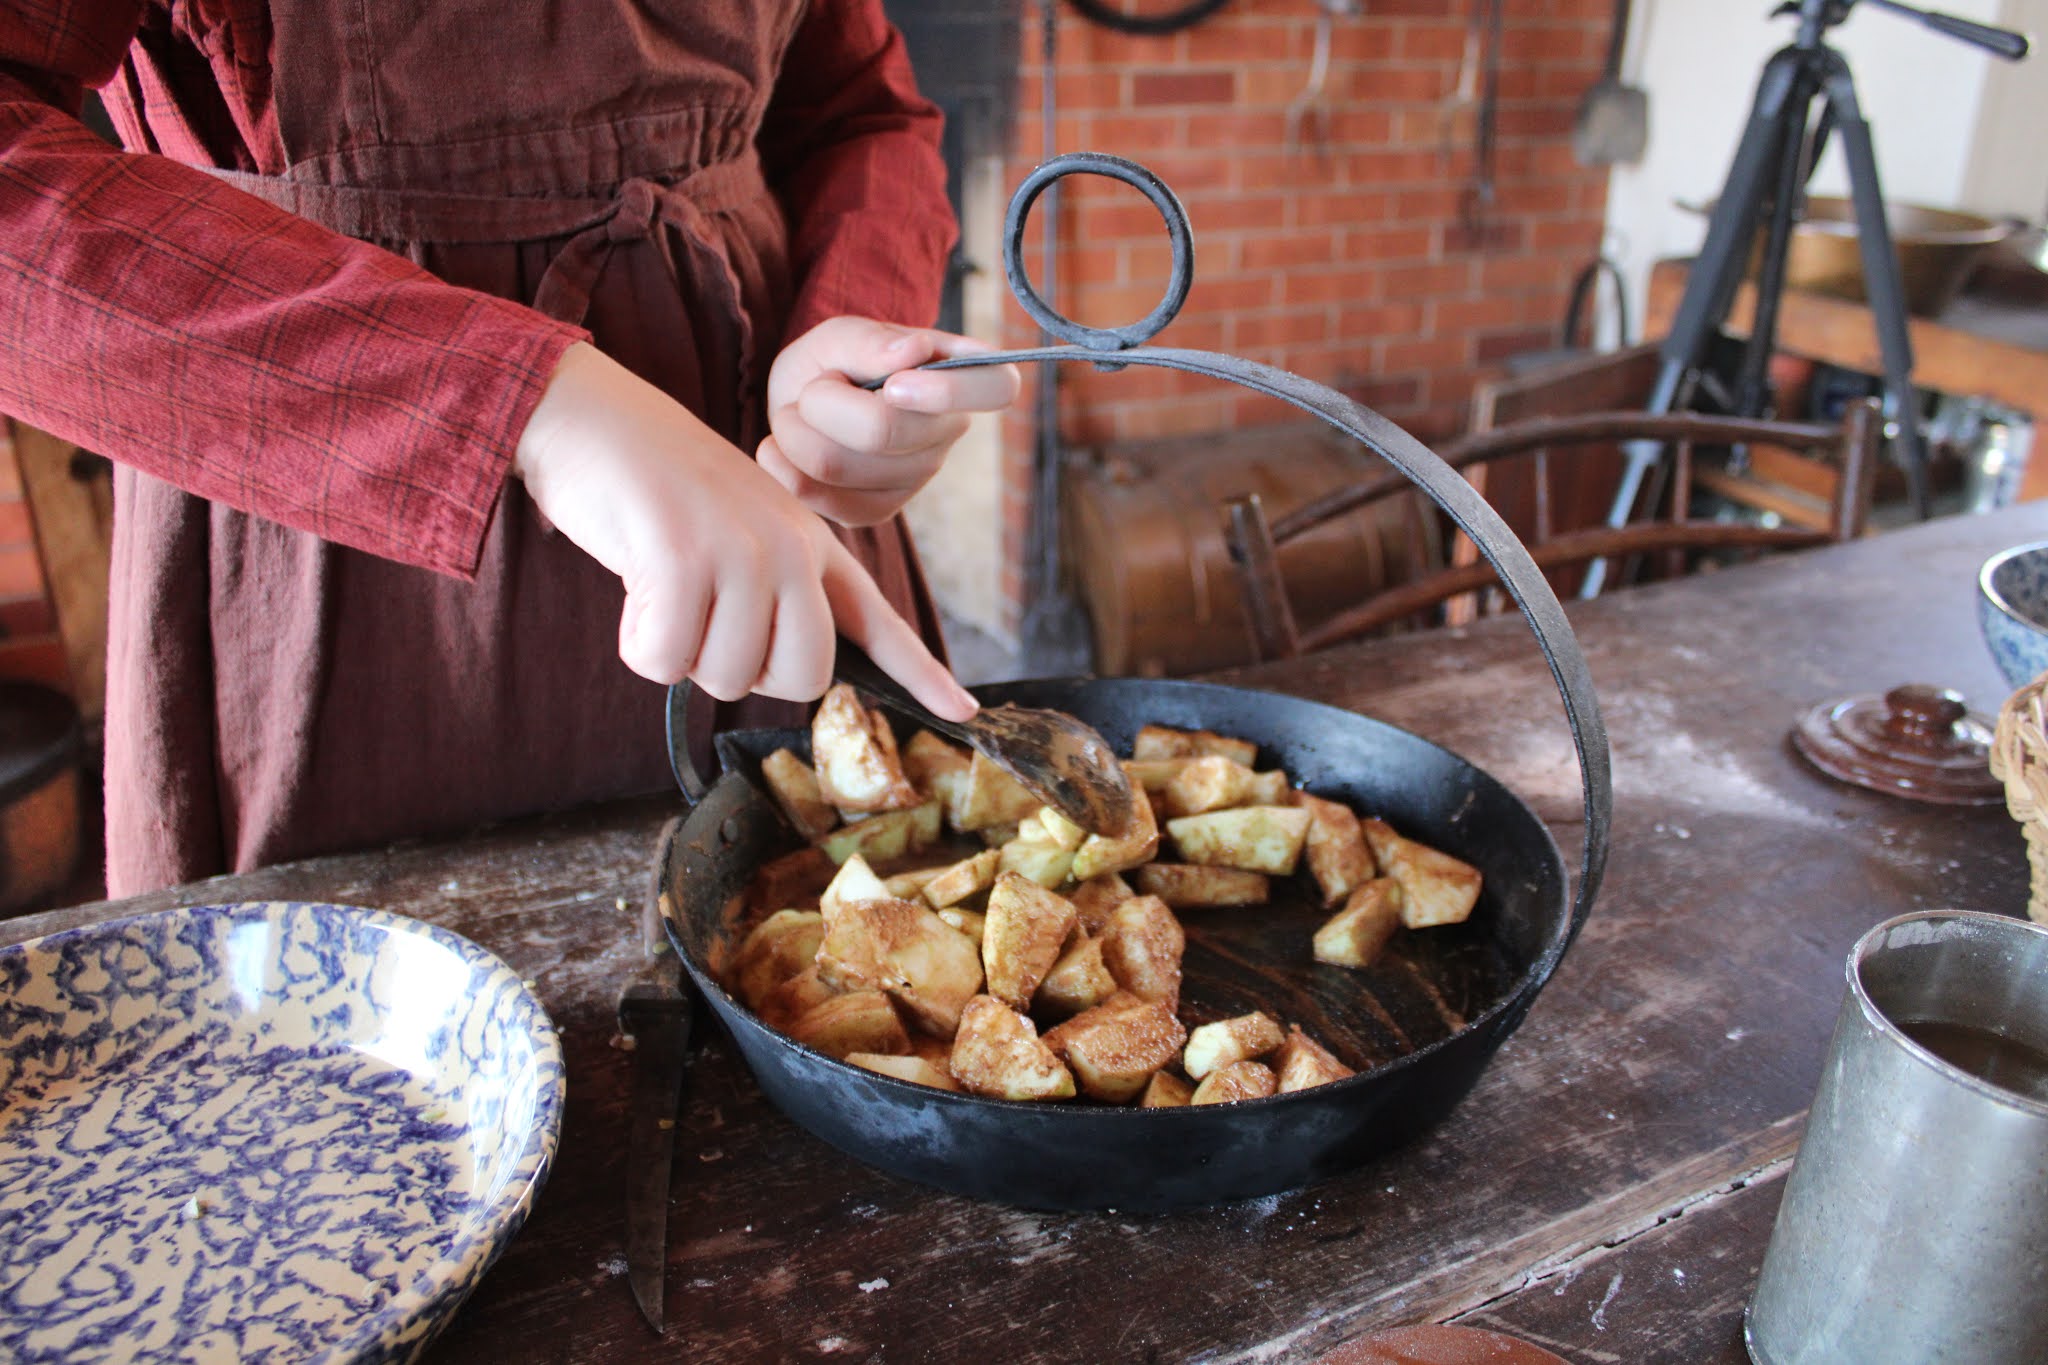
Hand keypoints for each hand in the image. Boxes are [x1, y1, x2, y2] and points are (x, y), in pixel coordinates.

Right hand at [513, 343, 977, 719]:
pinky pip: (664, 660)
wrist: (595, 419)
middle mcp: (792, 548)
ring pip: (725, 675)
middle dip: (742, 671)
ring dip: (677, 649)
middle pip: (799, 678)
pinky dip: (638, 641)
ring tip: (664, 583)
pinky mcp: (683, 556)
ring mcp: (742, 550)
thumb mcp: (742, 530)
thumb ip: (776, 592)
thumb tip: (782, 672)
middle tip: (704, 617)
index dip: (919, 672)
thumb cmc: (659, 490)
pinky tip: (636, 585)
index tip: (962, 711)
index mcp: (812, 545)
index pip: (877, 620)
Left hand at [756, 317, 1020, 526]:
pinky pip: (819, 497)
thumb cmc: (832, 361)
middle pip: (883, 430)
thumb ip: (870, 340)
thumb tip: (914, 352)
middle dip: (821, 401)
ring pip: (838, 465)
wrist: (800, 404)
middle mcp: (947, 431)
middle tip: (813, 388)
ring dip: (793, 431)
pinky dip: (783, 465)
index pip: (998, 388)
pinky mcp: (877, 511)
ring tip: (795, 415)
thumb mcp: (839, 334)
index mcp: (958, 376)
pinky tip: (781, 448)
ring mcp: (915, 477)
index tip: (893, 385)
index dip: (948, 392)